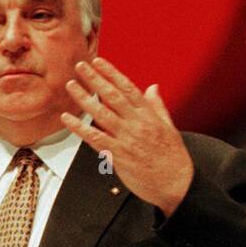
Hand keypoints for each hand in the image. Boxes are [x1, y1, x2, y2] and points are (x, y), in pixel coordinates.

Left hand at [60, 57, 193, 216]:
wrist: (177, 184)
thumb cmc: (173, 157)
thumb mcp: (169, 127)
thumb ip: (157, 106)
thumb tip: (153, 87)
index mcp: (149, 115)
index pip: (127, 88)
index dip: (111, 73)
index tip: (98, 62)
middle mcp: (137, 124)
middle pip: (112, 96)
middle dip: (95, 79)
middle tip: (80, 66)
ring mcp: (127, 139)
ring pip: (101, 114)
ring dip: (84, 98)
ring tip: (71, 85)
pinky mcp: (119, 156)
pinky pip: (95, 139)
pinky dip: (80, 128)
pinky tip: (67, 118)